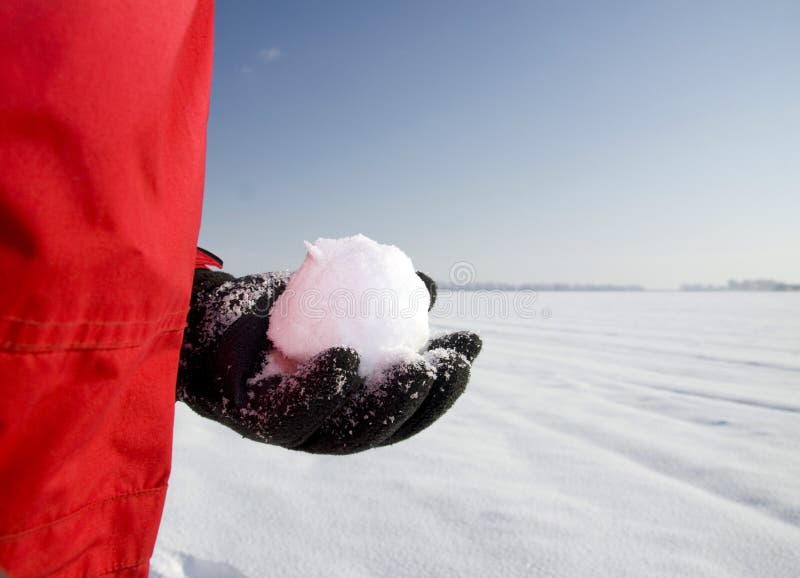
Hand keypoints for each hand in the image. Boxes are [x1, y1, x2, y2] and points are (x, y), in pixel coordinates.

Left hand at [178, 266, 481, 453]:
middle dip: (425, 401)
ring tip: (416, 368)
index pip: (404, 401)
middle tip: (451, 363)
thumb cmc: (272, 307)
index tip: (470, 344)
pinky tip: (345, 360)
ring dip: (386, 405)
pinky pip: (288, 416)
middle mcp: (322, 423)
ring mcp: (286, 429)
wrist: (200, 311)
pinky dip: (320, 391)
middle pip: (384, 428)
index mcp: (348, 402)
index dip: (443, 381)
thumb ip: (374, 294)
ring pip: (344, 435)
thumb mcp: (331, 293)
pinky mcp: (248, 421)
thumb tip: (425, 283)